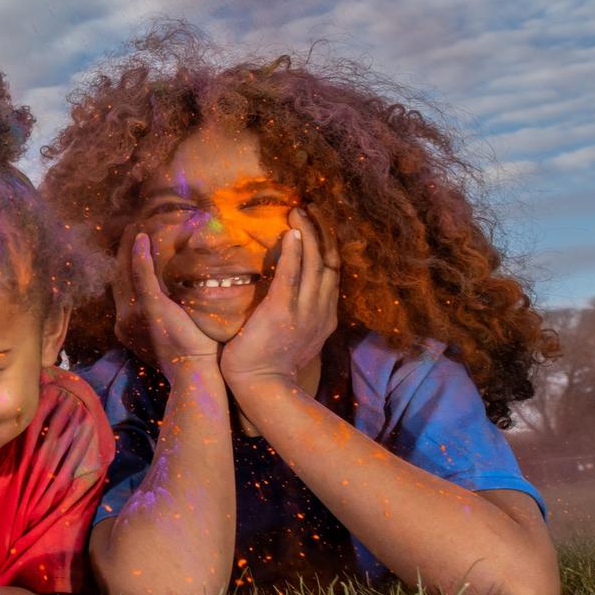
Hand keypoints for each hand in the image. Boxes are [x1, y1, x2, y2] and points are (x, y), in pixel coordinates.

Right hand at [115, 231, 219, 379]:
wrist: (193, 373)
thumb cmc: (190, 355)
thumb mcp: (171, 333)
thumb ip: (165, 314)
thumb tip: (175, 295)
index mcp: (127, 323)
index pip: (122, 287)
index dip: (123, 264)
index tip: (129, 243)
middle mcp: (125, 317)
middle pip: (119, 277)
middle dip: (122, 252)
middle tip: (129, 227)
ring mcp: (136, 312)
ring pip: (127, 274)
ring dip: (128, 248)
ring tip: (135, 226)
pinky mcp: (151, 308)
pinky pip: (142, 277)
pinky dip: (139, 258)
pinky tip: (141, 238)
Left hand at [220, 209, 338, 389]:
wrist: (262, 387)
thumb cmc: (270, 362)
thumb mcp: (294, 332)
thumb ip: (297, 309)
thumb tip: (289, 286)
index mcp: (325, 314)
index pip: (332, 271)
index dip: (328, 244)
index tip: (320, 222)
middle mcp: (321, 310)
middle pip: (329, 261)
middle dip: (322, 231)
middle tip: (311, 207)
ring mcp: (304, 311)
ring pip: (314, 264)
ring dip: (308, 234)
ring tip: (299, 211)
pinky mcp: (282, 312)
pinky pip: (290, 276)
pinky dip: (292, 253)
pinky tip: (290, 234)